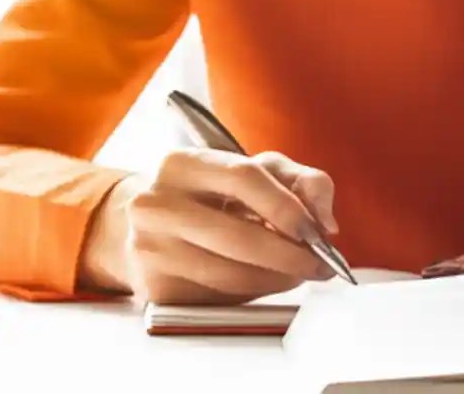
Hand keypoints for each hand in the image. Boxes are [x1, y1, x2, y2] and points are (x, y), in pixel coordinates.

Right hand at [79, 149, 338, 303]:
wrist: (137, 225)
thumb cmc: (206, 195)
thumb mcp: (251, 171)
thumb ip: (298, 180)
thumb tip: (326, 222)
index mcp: (181, 164)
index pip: (242, 177)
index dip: (286, 206)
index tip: (317, 231)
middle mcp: (157, 205)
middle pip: (239, 237)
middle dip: (291, 256)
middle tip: (321, 264)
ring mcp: (151, 250)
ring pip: (232, 276)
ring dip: (278, 280)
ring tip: (297, 273)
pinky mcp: (156, 289)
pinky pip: (220, 299)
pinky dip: (253, 294)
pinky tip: (261, 281)